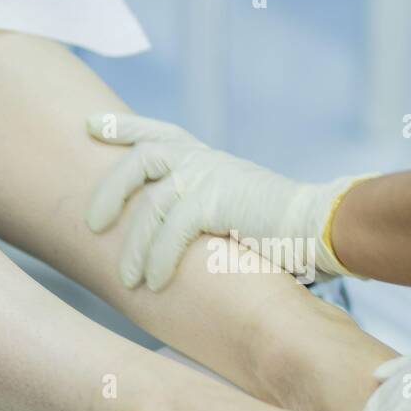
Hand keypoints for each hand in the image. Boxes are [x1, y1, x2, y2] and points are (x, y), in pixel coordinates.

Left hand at [85, 111, 373, 289]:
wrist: (320, 227)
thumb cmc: (281, 229)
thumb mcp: (234, 207)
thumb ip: (204, 209)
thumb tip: (175, 236)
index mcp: (207, 158)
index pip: (157, 132)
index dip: (122, 127)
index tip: (90, 126)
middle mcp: (205, 160)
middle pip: (140, 159)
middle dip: (111, 190)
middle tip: (93, 223)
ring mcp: (210, 175)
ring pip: (151, 204)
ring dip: (134, 245)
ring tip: (127, 279)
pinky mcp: (216, 200)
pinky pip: (172, 230)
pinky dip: (158, 260)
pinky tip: (153, 284)